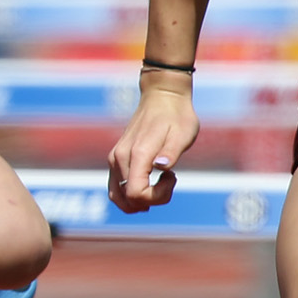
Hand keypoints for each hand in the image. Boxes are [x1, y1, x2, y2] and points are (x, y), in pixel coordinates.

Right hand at [107, 77, 199, 212]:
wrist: (162, 96)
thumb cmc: (177, 116)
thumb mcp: (183, 133)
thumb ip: (171, 152)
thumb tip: (161, 167)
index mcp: (137, 153)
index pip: (136, 193)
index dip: (157, 197)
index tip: (173, 176)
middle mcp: (120, 158)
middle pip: (127, 198)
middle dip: (152, 199)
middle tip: (168, 179)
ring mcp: (114, 158)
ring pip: (117, 196)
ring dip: (140, 200)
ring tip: (159, 183)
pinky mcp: (115, 158)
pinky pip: (115, 187)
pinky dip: (130, 195)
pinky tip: (148, 185)